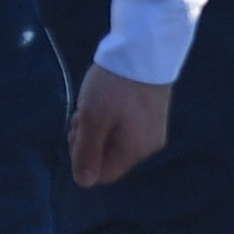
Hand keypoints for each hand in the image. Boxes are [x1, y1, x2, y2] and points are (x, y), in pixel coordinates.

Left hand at [69, 69, 171, 186]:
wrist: (145, 50)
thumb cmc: (114, 87)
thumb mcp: (92, 119)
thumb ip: (86, 153)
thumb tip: (83, 183)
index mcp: (134, 150)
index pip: (102, 174)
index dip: (83, 157)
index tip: (79, 129)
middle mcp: (149, 146)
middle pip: (108, 157)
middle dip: (90, 139)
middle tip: (84, 113)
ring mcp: (153, 130)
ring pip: (115, 141)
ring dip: (100, 127)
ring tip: (96, 102)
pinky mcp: (154, 115)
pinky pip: (126, 128)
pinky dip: (112, 118)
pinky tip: (110, 98)